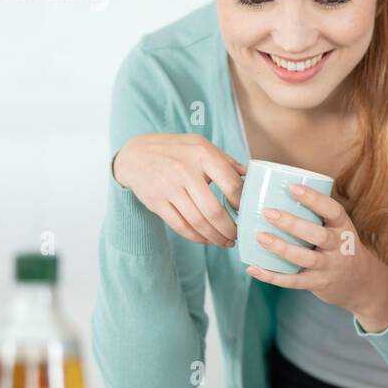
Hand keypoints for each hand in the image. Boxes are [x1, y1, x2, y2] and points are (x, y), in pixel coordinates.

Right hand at [113, 133, 245, 246]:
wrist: (135, 154)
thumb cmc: (176, 151)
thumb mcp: (201, 145)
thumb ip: (226, 161)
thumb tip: (251, 176)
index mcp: (203, 155)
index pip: (230, 184)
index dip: (241, 203)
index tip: (244, 212)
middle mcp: (185, 171)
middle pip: (213, 211)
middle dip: (229, 229)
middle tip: (237, 235)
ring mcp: (169, 188)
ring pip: (197, 222)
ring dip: (214, 237)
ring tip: (225, 241)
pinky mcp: (156, 202)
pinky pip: (180, 226)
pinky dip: (196, 237)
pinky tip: (205, 239)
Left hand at [245, 184, 387, 330]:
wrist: (361, 282)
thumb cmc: (340, 247)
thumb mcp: (339, 228)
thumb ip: (317, 215)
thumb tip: (277, 191)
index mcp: (343, 227)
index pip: (333, 210)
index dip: (314, 198)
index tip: (292, 187)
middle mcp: (339, 247)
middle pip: (318, 235)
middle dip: (292, 224)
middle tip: (268, 213)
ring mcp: (329, 267)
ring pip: (306, 258)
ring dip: (282, 248)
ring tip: (260, 237)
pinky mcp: (318, 283)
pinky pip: (294, 281)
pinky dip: (273, 276)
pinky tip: (254, 268)